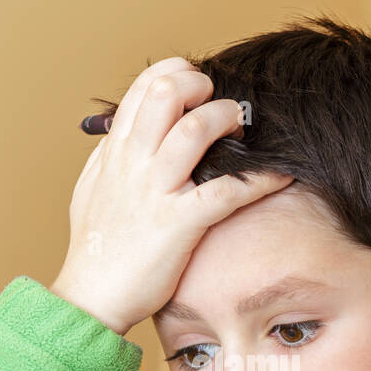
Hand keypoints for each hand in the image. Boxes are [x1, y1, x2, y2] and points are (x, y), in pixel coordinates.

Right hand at [51, 56, 294, 335]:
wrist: (90, 297)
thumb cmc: (94, 247)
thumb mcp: (92, 188)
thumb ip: (109, 155)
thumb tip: (122, 131)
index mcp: (116, 150)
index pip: (145, 86)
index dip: (178, 73)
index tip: (199, 87)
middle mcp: (133, 162)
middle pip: (166, 92)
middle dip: (202, 87)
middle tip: (222, 106)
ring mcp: (155, 191)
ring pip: (195, 130)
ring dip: (228, 120)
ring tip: (244, 131)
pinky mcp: (178, 225)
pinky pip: (226, 192)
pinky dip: (260, 180)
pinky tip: (280, 175)